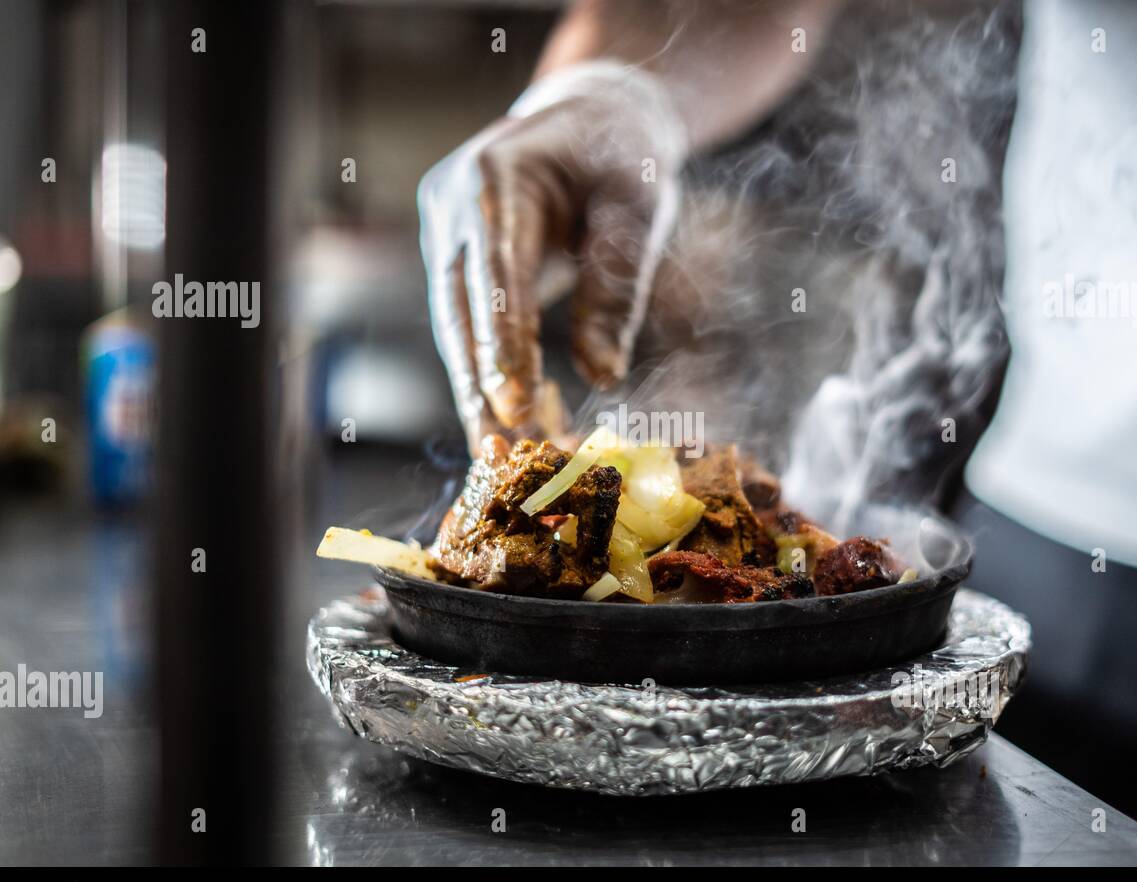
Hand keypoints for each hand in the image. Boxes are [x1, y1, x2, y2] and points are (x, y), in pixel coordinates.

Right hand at [418, 62, 686, 445]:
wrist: (591, 118)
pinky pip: (463, 320)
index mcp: (499, 176)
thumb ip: (616, 287)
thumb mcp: (637, 212)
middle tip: (501, 452)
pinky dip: (482, 369)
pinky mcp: (450, 254)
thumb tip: (604, 375)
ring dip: (475, 389)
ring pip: (454, 323)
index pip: (498, 271)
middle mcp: (454, 201)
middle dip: (481, 384)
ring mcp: (444, 228)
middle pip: (461, 307)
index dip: (504, 341)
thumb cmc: (621, 159)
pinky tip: (498, 420)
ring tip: (497, 454)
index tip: (514, 402)